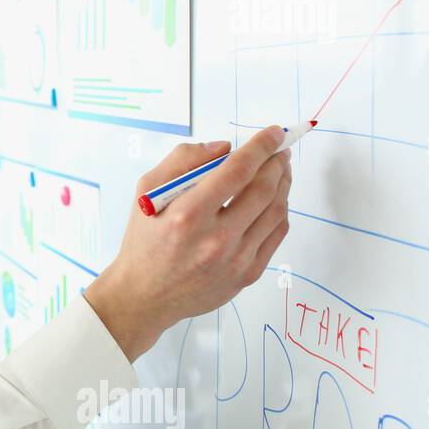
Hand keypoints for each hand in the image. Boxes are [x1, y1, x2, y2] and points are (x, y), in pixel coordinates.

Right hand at [84, 125, 291, 361]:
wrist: (145, 295)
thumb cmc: (144, 240)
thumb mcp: (145, 192)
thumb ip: (181, 161)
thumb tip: (224, 148)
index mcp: (187, 215)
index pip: (237, 171)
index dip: (260, 147)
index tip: (272, 132)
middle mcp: (215, 239)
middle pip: (264, 189)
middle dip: (276, 162)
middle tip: (278, 150)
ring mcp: (236, 260)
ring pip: (276, 210)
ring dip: (283, 184)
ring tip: (280, 171)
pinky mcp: (247, 274)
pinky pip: (277, 234)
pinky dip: (280, 210)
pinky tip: (274, 200)